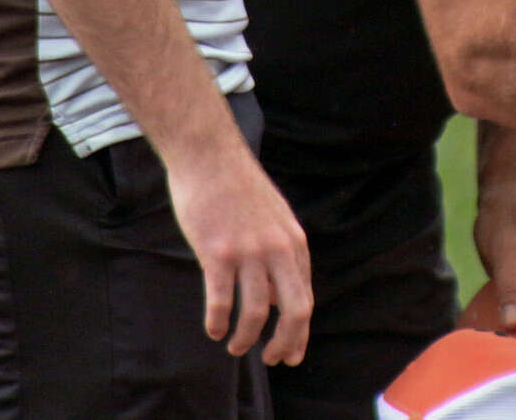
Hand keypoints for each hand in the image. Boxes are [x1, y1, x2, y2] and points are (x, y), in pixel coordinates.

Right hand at [166, 141, 312, 363]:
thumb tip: (274, 301)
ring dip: (245, 339)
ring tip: (236, 348)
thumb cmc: (238, 189)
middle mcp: (278, 249)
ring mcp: (248, 252)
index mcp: (294, 242)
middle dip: (286, 344)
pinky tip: (213, 330)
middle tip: (272, 360)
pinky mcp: (217, 253)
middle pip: (295, 311)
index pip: (305, 297)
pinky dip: (217, 323)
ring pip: (254, 313)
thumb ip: (279, 257)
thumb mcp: (274, 219)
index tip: (290, 352)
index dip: (299, 332)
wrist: (210, 156)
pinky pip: (221, 301)